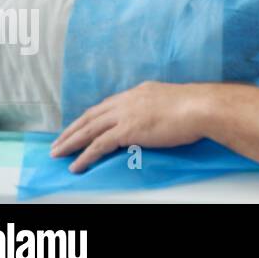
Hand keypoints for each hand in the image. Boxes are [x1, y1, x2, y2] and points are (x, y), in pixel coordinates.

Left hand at [49, 80, 206, 173]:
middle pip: (91, 115)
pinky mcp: (126, 130)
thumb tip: (156, 118)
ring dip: (70, 142)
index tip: (80, 125)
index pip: (107, 105)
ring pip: (89, 129)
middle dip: (72, 129)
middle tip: (58, 141)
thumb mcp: (171, 101)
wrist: (201, 107)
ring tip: (57, 153)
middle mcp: (128, 100)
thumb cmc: (195, 106)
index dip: (91, 117)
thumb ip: (157, 108)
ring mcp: (125, 114)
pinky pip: (98, 145)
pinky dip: (84, 156)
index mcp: (139, 92)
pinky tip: (75, 165)